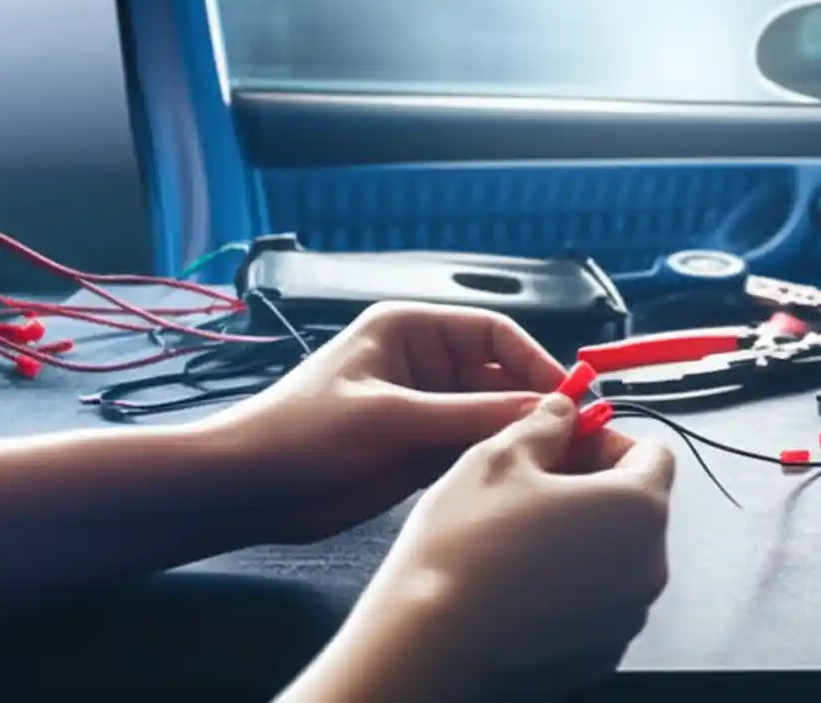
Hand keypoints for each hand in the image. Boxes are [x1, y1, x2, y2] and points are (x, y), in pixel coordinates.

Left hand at [201, 302, 567, 543]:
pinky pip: (472, 447)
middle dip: (531, 402)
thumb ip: (469, 414)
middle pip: (499, 375)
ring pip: (490, 415)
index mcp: (411, 331)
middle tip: (572, 435)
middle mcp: (423, 364)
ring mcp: (423, 408)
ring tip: (552, 459)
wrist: (248, 489)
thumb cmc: (301, 434)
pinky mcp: (419, 449)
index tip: (568, 393)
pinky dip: (493, 459)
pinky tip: (516, 476)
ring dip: (515, 435)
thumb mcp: (390, 418)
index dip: (534, 360)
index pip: (494, 332)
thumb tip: (544, 410)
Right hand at [292, 394, 674, 701]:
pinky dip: (566, 585)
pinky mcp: (596, 654)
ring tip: (513, 534)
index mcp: (637, 509)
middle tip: (530, 482)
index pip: (652, 452)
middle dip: (589, 486)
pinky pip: (593, 602)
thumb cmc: (462, 555)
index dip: (605, 438)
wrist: (427, 650)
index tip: (565, 441)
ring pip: (612, 556)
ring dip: (577, 537)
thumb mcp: (499, 457)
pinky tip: (514, 579)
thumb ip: (545, 424)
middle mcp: (646, 569)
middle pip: (635, 507)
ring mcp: (624, 619)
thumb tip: (562, 412)